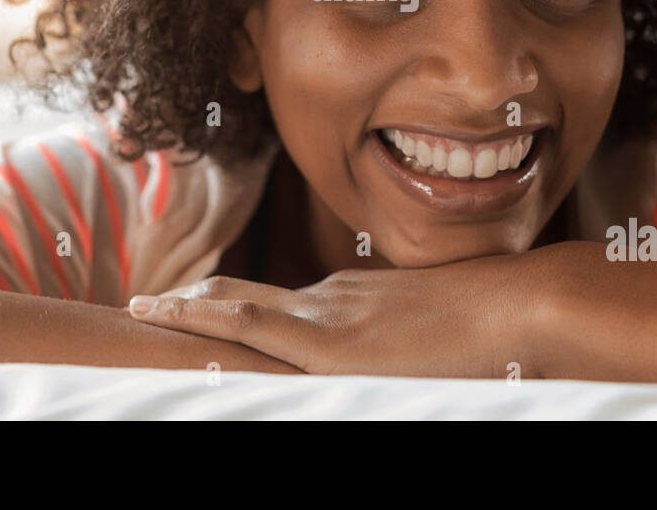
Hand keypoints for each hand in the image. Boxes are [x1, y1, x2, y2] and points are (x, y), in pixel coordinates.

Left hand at [126, 248, 561, 377]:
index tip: (188, 304)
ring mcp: (326, 317)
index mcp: (347, 300)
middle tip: (141, 306)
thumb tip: (384, 360)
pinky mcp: (330, 344)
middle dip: (189, 302)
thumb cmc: (487, 323)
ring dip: (186, 309)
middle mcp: (326, 300)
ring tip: (141, 312)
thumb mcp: (426, 333)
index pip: (269, 303)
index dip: (224, 303)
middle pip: (239, 296)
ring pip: (234, 307)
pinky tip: (171, 327)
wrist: (514, 304)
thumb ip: (391, 344)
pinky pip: (249, 332)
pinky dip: (205, 325)